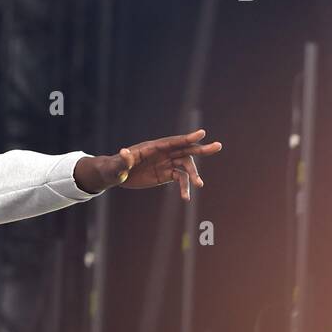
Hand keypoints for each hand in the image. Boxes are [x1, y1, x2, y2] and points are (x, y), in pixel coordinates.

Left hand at [74, 129, 221, 199]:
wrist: (114, 175)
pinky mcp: (165, 175)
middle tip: (218, 146)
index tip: (202, 133)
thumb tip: (124, 153)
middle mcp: (163, 153)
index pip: (173, 141)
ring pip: (184, 166)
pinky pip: (179, 179)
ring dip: (193, 175)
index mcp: (153, 147)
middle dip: (200, 149)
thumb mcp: (118, 164)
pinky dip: (184, 187)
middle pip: (185, 149)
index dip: (187, 138)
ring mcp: (165, 164)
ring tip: (199, 185)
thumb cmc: (114, 167)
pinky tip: (186, 198)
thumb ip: (123, 160)